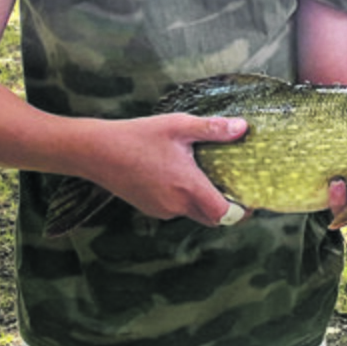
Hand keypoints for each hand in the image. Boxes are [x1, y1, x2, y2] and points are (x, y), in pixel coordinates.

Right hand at [89, 112, 247, 226]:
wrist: (96, 151)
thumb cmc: (138, 136)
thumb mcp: (178, 126)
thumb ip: (213, 129)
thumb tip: (243, 128)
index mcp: (188, 187)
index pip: (225, 215)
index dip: (242, 211)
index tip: (250, 198)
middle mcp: (176, 205)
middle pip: (212, 219)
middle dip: (227, 208)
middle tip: (234, 187)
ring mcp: (161, 210)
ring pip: (193, 213)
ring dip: (204, 201)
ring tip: (206, 175)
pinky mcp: (149, 208)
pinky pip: (176, 209)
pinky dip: (184, 198)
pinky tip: (179, 175)